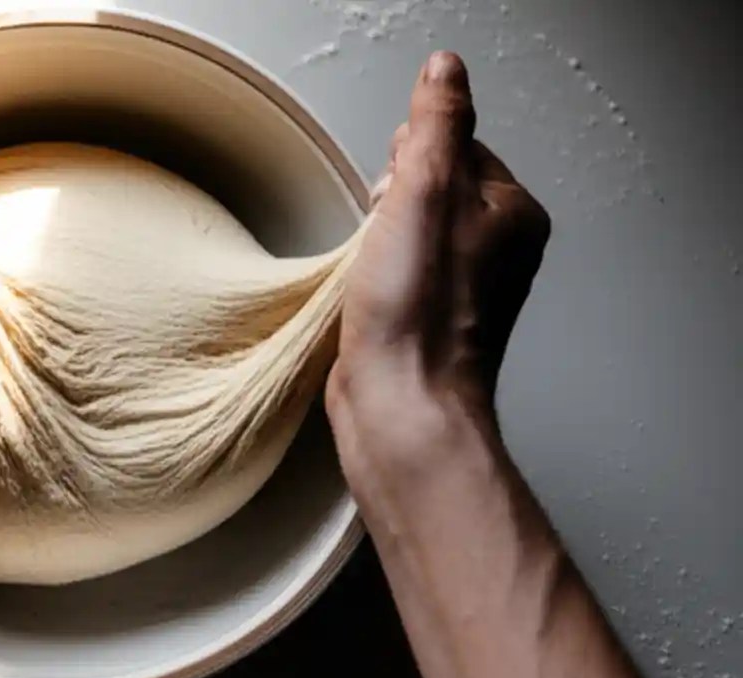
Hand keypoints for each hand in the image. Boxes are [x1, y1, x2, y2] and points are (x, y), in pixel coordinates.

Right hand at [327, 51, 549, 433]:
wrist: (399, 404)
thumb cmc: (417, 313)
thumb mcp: (423, 189)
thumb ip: (437, 122)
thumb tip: (445, 72)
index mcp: (513, 214)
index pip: (452, 146)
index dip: (407, 165)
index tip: (396, 200)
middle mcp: (497, 252)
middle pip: (425, 187)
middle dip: (388, 205)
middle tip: (384, 245)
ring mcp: (463, 290)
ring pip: (403, 231)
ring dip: (375, 244)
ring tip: (374, 276)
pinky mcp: (427, 320)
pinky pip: (393, 273)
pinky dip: (371, 278)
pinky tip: (365, 299)